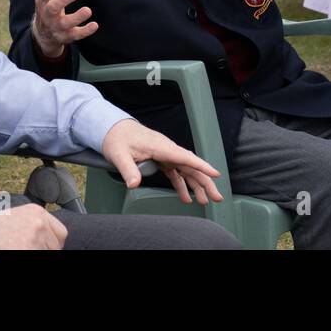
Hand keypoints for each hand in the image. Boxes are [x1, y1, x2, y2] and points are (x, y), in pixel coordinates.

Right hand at [0, 203, 67, 249]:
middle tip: (34, 248)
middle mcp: (40, 223)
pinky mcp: (29, 249)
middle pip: (56, 245)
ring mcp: (35, 237)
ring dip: (38, 252)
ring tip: (24, 248)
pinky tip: (20, 250)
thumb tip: (51, 237)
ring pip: (47, 252)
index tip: (49, 246)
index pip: (61, 232)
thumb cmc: (0, 225)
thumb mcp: (22, 214)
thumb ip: (39, 222)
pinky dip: (31, 254)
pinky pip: (39, 254)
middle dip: (47, 249)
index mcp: (39, 212)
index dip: (55, 242)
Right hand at [31, 0, 96, 57]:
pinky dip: (84, 31)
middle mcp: (48, 14)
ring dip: (76, 17)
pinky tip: (95, 25)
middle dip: (62, 1)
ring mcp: (57, 27)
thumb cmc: (50, 3)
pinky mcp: (67, 36)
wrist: (43, 33)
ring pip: (65, 23)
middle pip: (52, 8)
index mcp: (43, 0)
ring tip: (88, 10)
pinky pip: (75, 35)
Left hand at [100, 118, 222, 205]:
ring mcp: (165, 155)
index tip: (215, 174)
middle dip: (205, 181)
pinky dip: (182, 185)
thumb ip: (128, 170)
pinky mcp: (161, 159)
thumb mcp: (119, 155)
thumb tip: (134, 184)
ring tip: (205, 201)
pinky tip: (186, 197)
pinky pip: (176, 173)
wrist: (114, 129)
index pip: (185, 157)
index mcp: (161, 147)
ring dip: (197, 186)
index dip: (201, 166)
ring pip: (186, 171)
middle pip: (191, 166)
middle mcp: (167, 150)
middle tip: (217, 197)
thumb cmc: (117, 138)